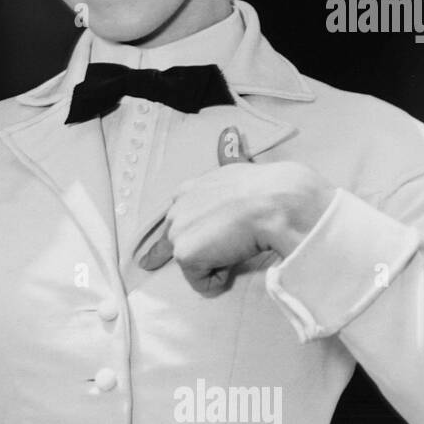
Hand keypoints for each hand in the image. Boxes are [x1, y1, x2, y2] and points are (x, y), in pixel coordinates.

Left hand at [137, 126, 336, 296]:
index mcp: (188, 191)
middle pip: (175, 244)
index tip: (148, 261)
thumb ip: (222, 182)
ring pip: (192, 264)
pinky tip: (236, 258)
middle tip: (227, 246)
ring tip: (239, 244)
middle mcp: (176, 209)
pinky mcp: (185, 253)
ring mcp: (178, 231)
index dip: (174, 236)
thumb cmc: (265, 188)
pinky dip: (220, 279)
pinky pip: (202, 283)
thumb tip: (229, 140)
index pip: (174, 218)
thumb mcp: (236, 175)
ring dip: (216, 263)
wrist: (274, 201)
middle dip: (197, 252)